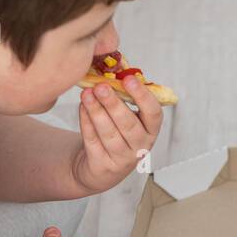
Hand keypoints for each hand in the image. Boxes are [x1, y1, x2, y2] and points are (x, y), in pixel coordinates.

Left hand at [73, 75, 162, 193]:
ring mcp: (122, 159)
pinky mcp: (103, 166)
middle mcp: (140, 146)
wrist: (102, 167)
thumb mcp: (127, 117)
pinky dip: (86, 123)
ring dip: (97, 112)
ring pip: (109, 134)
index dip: (143, 96)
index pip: (154, 113)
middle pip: (128, 125)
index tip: (129, 79)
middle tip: (101, 86)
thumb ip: (124, 97)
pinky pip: (93, 141)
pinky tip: (82, 107)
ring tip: (86, 94)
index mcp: (150, 130)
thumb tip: (112, 69)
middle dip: (113, 104)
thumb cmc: (117, 135)